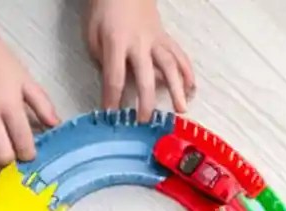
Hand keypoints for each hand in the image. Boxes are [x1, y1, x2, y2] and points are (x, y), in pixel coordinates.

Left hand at [85, 0, 195, 118]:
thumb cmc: (104, 13)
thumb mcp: (93, 36)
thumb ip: (104, 61)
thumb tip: (114, 85)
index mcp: (116, 43)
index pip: (114, 77)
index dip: (112, 99)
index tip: (112, 117)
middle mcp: (139, 44)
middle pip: (145, 77)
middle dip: (146, 101)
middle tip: (145, 121)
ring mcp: (156, 41)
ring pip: (170, 67)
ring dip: (177, 89)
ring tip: (182, 110)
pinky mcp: (166, 39)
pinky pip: (180, 56)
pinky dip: (188, 72)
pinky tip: (192, 89)